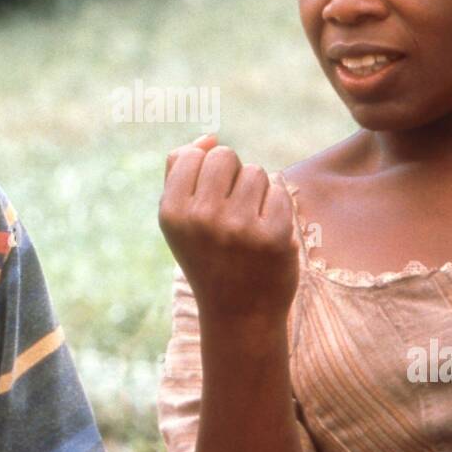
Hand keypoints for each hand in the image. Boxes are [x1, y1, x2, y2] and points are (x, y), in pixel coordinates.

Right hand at [158, 135, 299, 336]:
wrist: (239, 315)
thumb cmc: (208, 259)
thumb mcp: (180, 220)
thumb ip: (180, 172)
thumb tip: (209, 136)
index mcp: (171, 212)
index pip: (192, 155)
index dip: (204, 173)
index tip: (206, 203)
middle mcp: (201, 218)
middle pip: (224, 155)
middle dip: (232, 175)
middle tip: (231, 211)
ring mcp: (238, 227)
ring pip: (256, 171)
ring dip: (257, 192)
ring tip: (248, 225)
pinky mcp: (273, 236)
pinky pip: (279, 191)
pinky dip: (277, 209)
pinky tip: (267, 235)